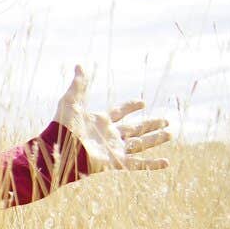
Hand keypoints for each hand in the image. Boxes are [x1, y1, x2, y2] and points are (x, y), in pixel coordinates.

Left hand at [52, 64, 171, 171]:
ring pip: (139, 144)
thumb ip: (79, 83)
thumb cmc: (62, 126)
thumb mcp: (71, 101)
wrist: (58, 149)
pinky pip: (137, 164)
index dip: (130, 107)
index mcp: (99, 121)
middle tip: (167, 121)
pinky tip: (166, 162)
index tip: (142, 103)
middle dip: (150, 125)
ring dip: (156, 139)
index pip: (120, 112)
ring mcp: (112, 149)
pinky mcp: (115, 162)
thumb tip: (79, 64)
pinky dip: (152, 164)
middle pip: (134, 129)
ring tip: (171, 134)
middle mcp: (108, 136)